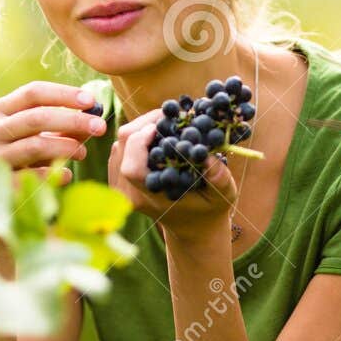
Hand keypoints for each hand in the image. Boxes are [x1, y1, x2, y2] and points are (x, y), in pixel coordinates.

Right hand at [0, 80, 106, 186]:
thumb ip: (69, 120)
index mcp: (1, 109)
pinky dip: (53, 174)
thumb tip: (95, 110)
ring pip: (35, 145)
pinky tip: (67, 174)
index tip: (91, 101)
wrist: (8, 188)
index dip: (64, 94)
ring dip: (66, 147)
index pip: (33, 93)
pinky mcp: (0, 182)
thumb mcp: (48, 132)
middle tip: (100, 127)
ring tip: (83, 152)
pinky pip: (32, 176)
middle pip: (36, 118)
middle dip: (73, 121)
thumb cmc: (33, 152)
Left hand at [106, 108, 236, 244]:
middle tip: (168, 114)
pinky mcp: (118, 178)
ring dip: (141, 128)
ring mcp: (120, 187)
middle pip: (122, 146)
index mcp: (150, 198)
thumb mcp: (222, 195)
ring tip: (166, 123)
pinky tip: (156, 135)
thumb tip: (209, 158)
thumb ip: (219, 178)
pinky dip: (137, 136)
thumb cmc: (209, 208)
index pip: (131, 167)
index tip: (162, 125)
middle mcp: (130, 194)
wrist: (192, 225)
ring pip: (119, 143)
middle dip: (144, 123)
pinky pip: (120, 147)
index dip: (141, 141)